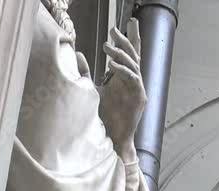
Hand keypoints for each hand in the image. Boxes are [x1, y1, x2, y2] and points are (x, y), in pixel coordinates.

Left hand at [98, 18, 145, 154]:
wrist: (112, 138)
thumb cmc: (103, 117)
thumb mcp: (91, 89)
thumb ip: (86, 72)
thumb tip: (78, 54)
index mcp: (124, 78)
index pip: (128, 55)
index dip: (129, 39)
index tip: (125, 25)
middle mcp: (133, 82)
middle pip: (134, 56)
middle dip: (125, 41)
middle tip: (114, 30)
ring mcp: (138, 90)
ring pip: (134, 65)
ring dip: (121, 54)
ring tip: (107, 47)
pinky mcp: (139, 98)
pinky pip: (133, 79)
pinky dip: (123, 71)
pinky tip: (111, 64)